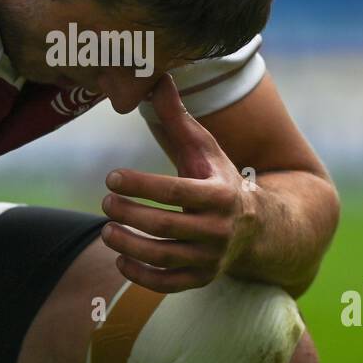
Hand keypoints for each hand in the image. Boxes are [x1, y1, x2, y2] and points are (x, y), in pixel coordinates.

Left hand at [100, 75, 258, 292]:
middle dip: (129, 214)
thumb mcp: (204, 149)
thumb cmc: (219, 179)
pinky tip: (119, 258)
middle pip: (166, 226)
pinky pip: (168, 284)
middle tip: (105, 203)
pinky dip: (140, 275)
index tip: (112, 177)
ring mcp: (210, 258)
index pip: (175, 191)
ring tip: (106, 230)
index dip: (140, 185)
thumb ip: (177, 118)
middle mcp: (218, 229)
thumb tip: (156, 78)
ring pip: (164, 258)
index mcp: (219, 194)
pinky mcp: (201, 278)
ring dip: (128, 245)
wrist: (258, 227)